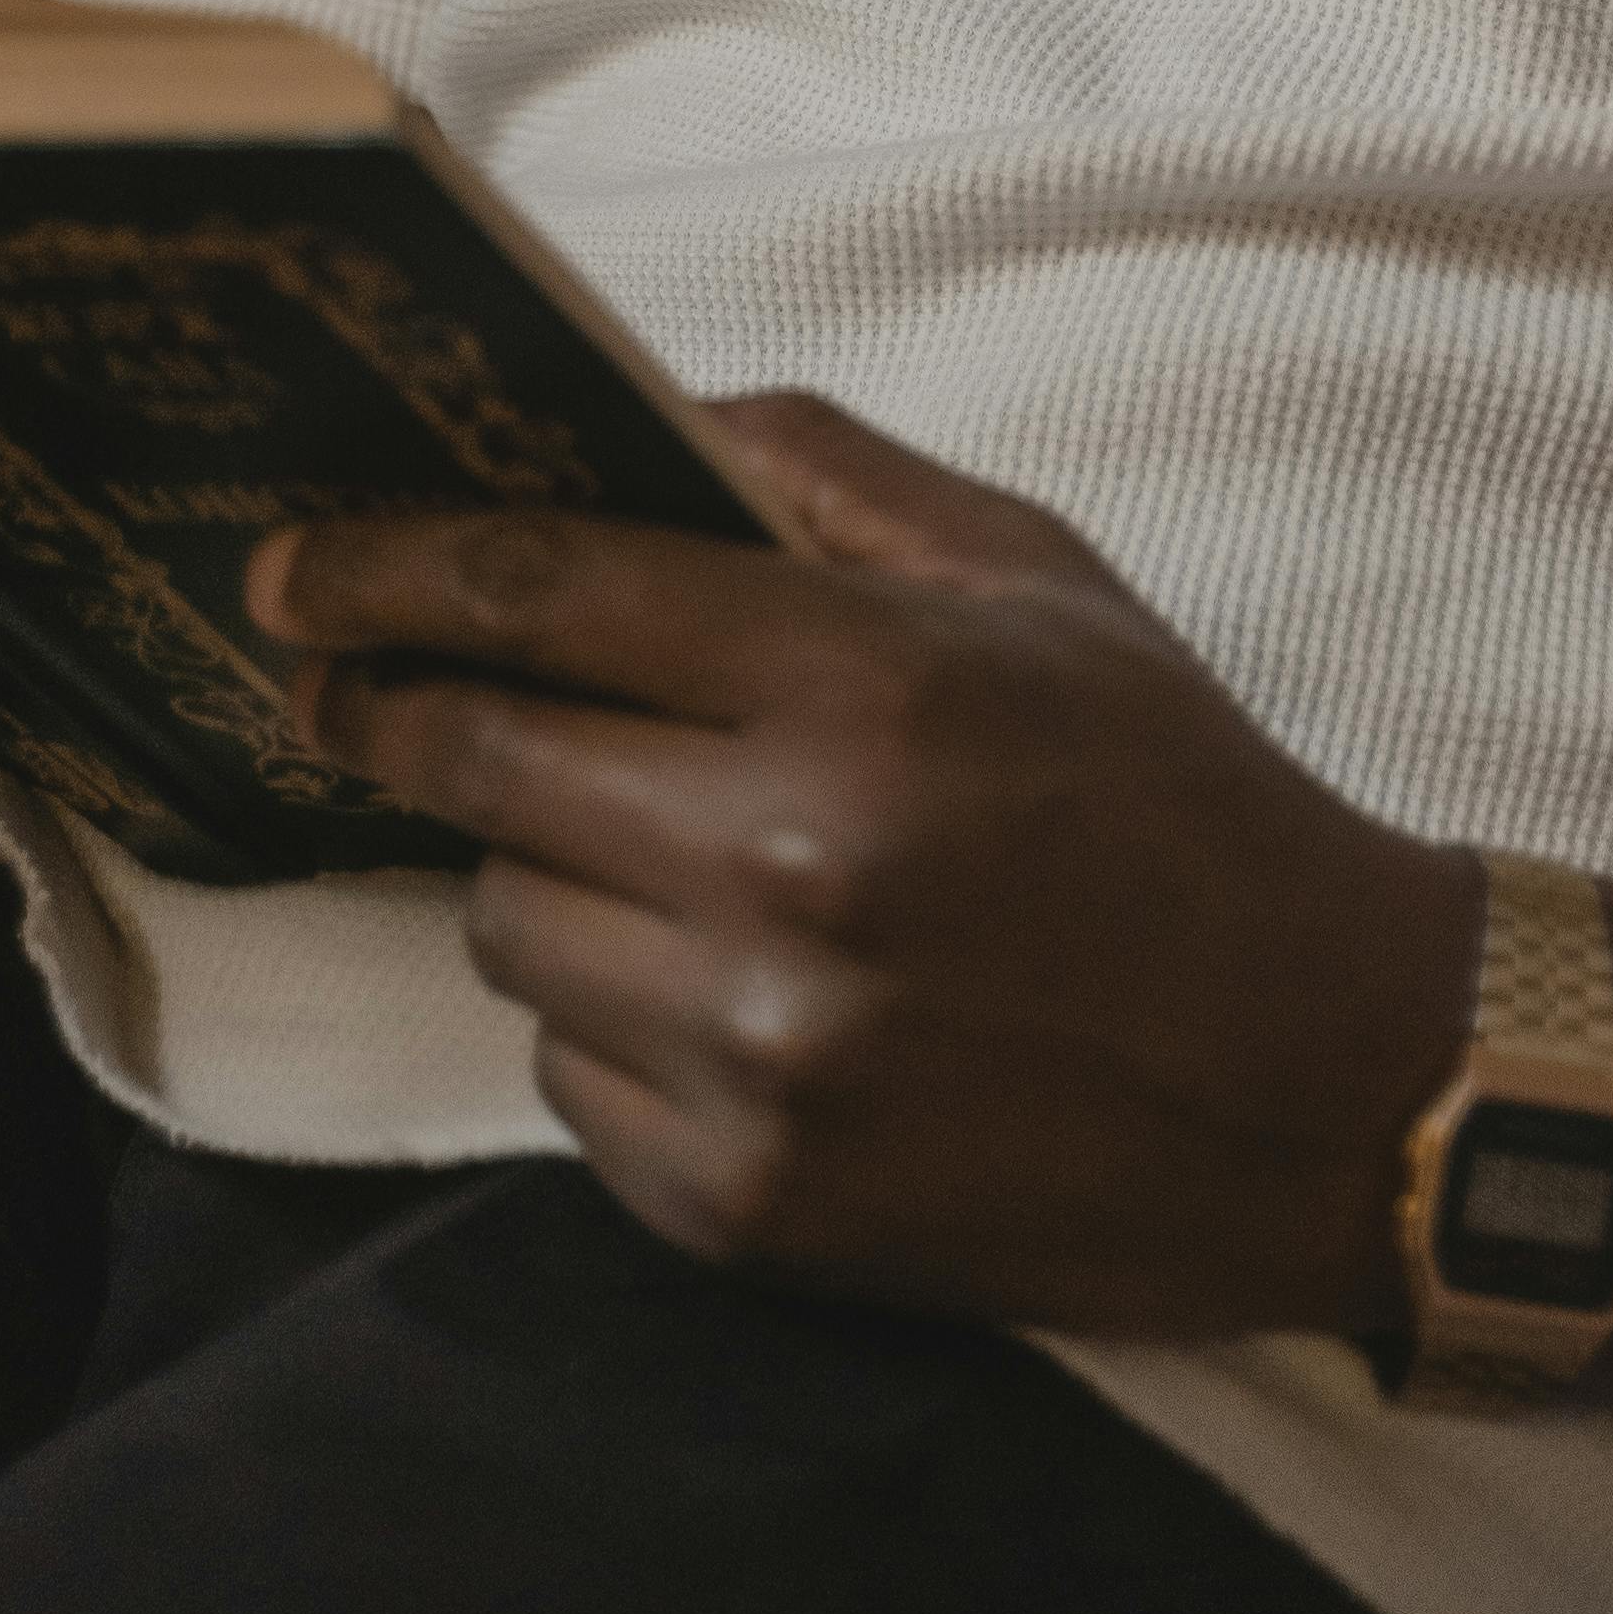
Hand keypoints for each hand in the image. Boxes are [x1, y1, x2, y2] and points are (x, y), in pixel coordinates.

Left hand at [249, 397, 1476, 1344]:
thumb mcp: (1038, 575)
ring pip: (505, 926)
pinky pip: (567, 1079)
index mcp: (865, 689)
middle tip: (353, 683)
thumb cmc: (1174, 796)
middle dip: (393, 709)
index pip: (544, 595)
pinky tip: (724, 988)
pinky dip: (607, 1020)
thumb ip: (828, 476)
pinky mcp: (749, 1204)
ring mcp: (761, 1056)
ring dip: (538, 869)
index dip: (385, 568)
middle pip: (481, 765)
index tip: (289, 565)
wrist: (1323, 1080)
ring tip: (648, 847)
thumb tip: (642, 409)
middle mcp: (791, 873)